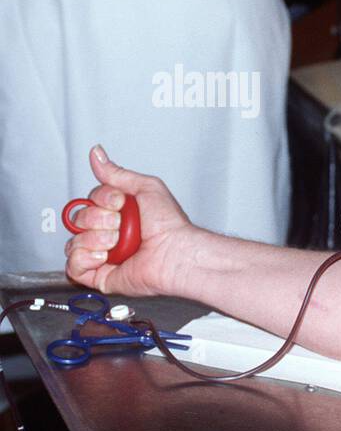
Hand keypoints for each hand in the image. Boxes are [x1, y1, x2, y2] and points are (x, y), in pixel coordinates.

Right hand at [64, 146, 201, 296]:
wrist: (176, 252)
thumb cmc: (170, 225)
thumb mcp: (146, 187)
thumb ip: (117, 173)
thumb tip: (97, 155)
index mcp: (117, 214)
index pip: (88, 202)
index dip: (100, 200)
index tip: (119, 202)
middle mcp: (108, 234)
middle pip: (78, 220)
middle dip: (98, 220)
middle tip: (120, 224)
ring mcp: (103, 255)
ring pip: (73, 242)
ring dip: (95, 238)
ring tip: (117, 242)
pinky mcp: (100, 275)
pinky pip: (73, 267)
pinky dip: (85, 258)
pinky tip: (104, 255)